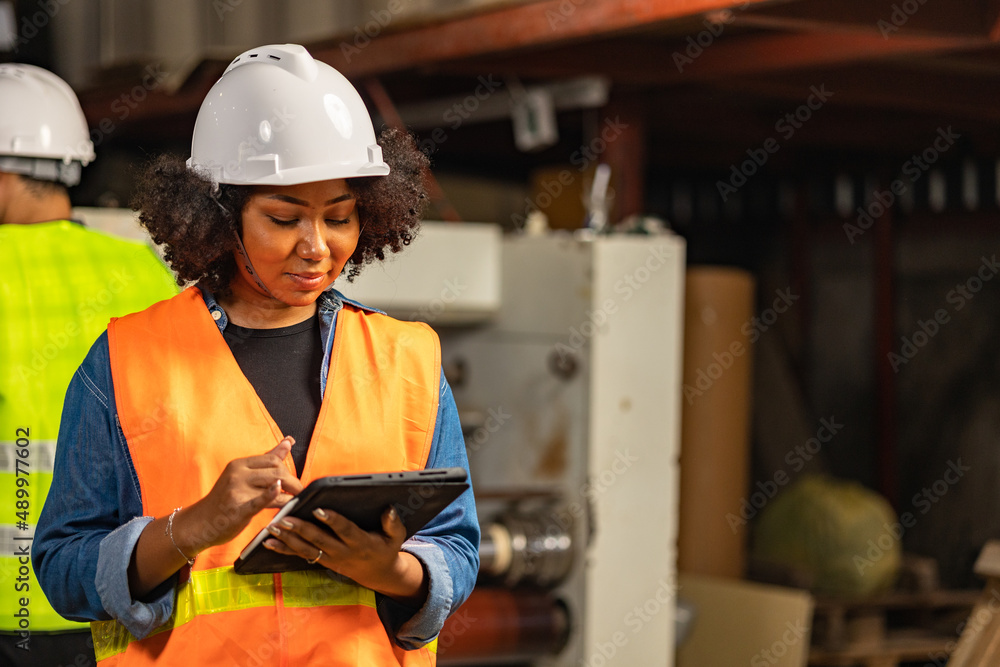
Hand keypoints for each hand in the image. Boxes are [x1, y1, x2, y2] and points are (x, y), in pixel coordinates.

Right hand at [177, 437, 303, 554]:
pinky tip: (282, 494)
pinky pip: (260, 500)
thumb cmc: (225, 499)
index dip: (286, 470)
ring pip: (273, 485)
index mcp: (239, 464)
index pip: (272, 460)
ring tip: (294, 499)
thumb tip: (289, 441)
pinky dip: (273, 495)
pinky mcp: (238, 509)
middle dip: (292, 481)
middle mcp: (237, 474)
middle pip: (276, 471)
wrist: (200, 523)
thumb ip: (267, 460)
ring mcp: (237, 491)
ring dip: (290, 493)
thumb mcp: (242, 476)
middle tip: (298, 491)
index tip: (292, 480)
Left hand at [262, 506, 428, 605]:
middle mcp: (342, 552)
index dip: (332, 520)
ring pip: (305, 549)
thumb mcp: (396, 537)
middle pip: (319, 540)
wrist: (378, 573)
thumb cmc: (386, 548)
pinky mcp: (322, 560)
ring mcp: (330, 558)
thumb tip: (389, 509)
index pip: (344, 530)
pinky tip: (268, 542)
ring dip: (287, 539)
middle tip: (284, 519)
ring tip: (272, 528)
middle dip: (300, 529)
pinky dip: (283, 549)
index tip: (318, 509)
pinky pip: (300, 555)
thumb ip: (393, 524)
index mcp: (360, 543)